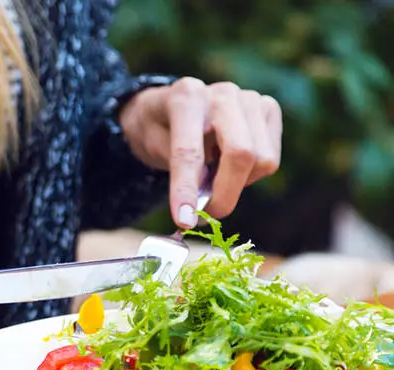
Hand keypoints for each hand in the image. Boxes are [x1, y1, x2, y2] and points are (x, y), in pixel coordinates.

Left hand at [119, 77, 282, 227]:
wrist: (173, 106)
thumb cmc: (161, 129)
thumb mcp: (153, 148)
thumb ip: (177, 173)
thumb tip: (198, 209)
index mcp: (186, 97)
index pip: (189, 151)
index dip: (186, 189)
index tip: (184, 220)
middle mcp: (222, 93)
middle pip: (240, 153)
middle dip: (224, 194)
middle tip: (206, 216)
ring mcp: (251, 99)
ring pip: (261, 160)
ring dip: (237, 184)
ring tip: (214, 176)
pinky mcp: (270, 109)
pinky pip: (270, 159)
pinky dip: (251, 174)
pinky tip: (229, 163)